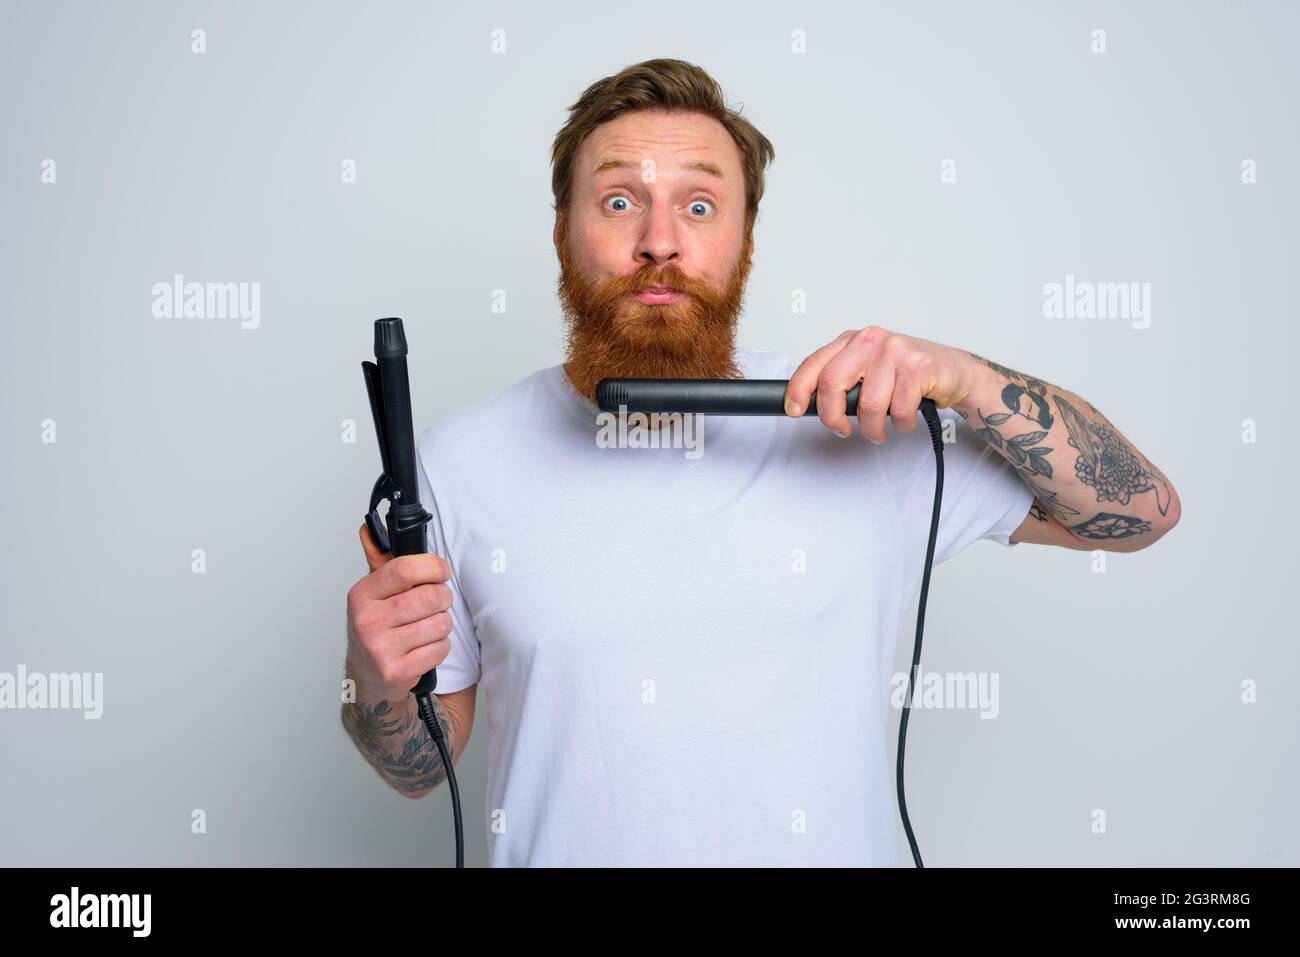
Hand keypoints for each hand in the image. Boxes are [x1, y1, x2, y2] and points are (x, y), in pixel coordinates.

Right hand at [345, 523, 455, 703]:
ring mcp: (380, 649)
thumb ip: (378, 560)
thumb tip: (367, 529)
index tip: (441, 570)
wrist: (367, 676)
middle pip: (430, 597)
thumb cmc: (377, 628)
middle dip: (442, 597)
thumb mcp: (374, 594)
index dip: (433, 567)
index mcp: (362, 595)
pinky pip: (439, 649)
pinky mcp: (396, 672)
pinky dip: (439, 647)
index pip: (406, 569)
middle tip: (436, 602)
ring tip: (427, 627)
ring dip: (442, 624)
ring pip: (439, 624)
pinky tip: (424, 647)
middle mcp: (367, 621)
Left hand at [783, 326, 983, 442]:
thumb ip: (844, 380)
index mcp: (852, 340)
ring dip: (872, 429)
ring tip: (880, 430)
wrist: (955, 371)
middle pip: (831, 383)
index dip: (798, 390)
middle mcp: (870, 340)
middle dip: (832, 417)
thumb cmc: (909, 374)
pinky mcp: (918, 368)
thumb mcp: (870, 369)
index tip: (794, 410)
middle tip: (842, 430)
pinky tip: (905, 418)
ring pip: (867, 405)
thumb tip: (812, 406)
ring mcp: (894, 352)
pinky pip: (898, 411)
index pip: (814, 364)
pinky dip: (900, 424)